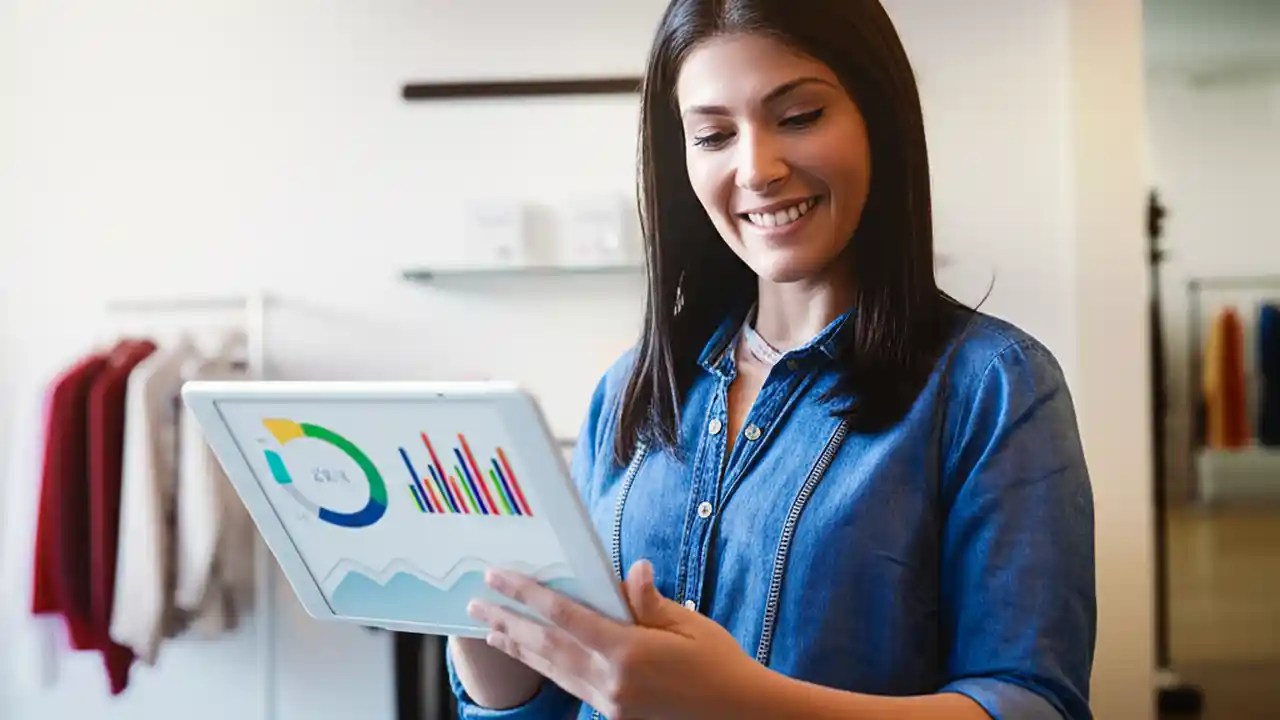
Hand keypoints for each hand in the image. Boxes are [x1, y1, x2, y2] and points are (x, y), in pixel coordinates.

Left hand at [467, 560, 762, 719]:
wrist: (742, 716)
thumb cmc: (721, 665)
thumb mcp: (688, 625)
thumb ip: (650, 601)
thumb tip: (631, 571)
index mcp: (627, 652)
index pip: (564, 616)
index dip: (527, 594)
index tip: (498, 576)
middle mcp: (611, 681)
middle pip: (547, 645)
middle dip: (508, 622)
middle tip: (476, 605)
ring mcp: (610, 703)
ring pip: (553, 669)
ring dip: (519, 647)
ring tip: (491, 629)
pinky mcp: (614, 714)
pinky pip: (570, 684)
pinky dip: (546, 666)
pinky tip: (533, 654)